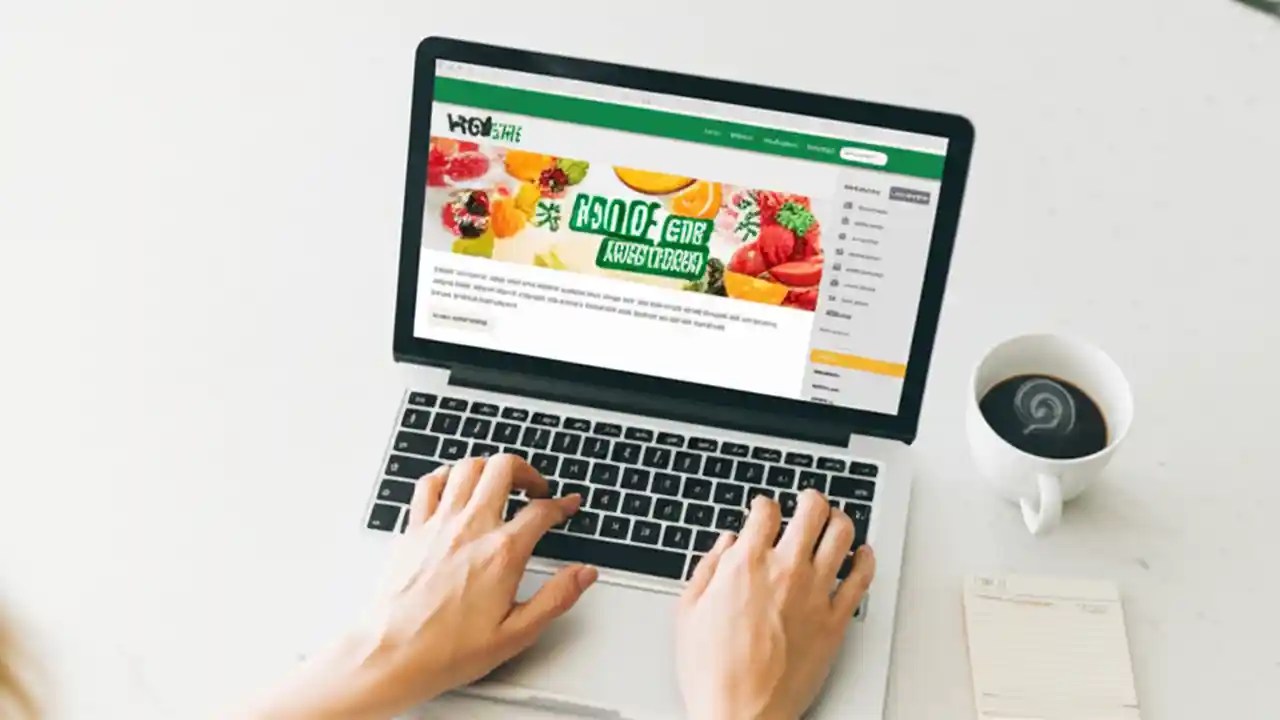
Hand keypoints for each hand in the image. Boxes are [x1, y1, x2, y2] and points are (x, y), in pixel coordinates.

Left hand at [247, 455, 596, 718]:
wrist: (392, 656)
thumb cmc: (447, 650)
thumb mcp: (516, 634)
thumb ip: (556, 598)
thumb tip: (584, 574)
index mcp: (501, 553)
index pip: (541, 512)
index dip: (562, 505)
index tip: (568, 506)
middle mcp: (470, 529)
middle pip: (503, 469)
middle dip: (526, 471)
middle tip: (534, 488)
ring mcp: (438, 525)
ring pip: (467, 467)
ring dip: (489, 467)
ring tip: (499, 482)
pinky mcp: (413, 530)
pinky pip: (429, 483)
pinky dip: (446, 475)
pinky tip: (454, 485)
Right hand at [676, 491, 875, 719]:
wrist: (741, 712)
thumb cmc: (712, 670)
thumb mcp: (688, 611)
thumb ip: (708, 568)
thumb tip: (725, 545)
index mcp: (746, 563)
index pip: (765, 510)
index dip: (763, 503)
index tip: (762, 508)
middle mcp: (785, 570)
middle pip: (811, 510)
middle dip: (809, 498)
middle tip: (807, 500)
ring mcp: (815, 594)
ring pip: (842, 535)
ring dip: (839, 519)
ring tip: (835, 519)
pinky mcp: (835, 621)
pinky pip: (862, 579)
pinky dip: (865, 560)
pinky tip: (861, 554)